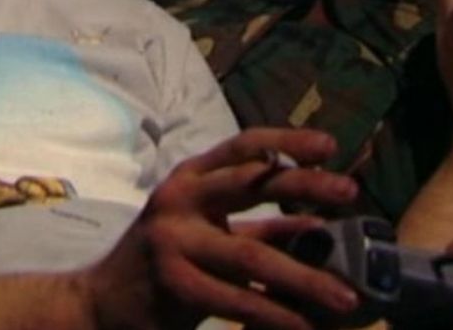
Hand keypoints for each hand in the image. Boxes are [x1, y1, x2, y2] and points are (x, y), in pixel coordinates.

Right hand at [86, 128, 362, 329]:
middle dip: (306, 185)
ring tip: (344, 296)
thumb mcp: (207, 230)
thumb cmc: (164, 261)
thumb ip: (257, 226)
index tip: (331, 146)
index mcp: (190, 178)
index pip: (243, 147)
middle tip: (351, 191)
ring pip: (254, 256)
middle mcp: (179, 199)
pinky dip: (276, 314)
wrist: (100, 302)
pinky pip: (239, 300)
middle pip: (252, 185)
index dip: (288, 142)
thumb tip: (318, 226)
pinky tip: (303, 324)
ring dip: (306, 278)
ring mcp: (174, 241)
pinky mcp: (176, 285)